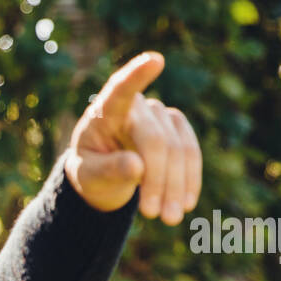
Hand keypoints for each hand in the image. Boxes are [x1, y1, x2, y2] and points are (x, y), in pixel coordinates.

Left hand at [65, 51, 201, 224]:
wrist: (103, 174)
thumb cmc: (90, 169)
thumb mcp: (88, 176)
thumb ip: (108, 170)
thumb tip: (138, 167)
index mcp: (105, 111)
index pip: (120, 89)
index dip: (137, 76)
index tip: (154, 60)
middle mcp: (136, 108)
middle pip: (155, 141)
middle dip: (157, 180)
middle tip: (152, 215)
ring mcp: (161, 116)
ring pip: (178, 149)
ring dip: (177, 187)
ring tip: (170, 219)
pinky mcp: (178, 129)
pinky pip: (192, 154)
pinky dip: (190, 180)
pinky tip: (187, 204)